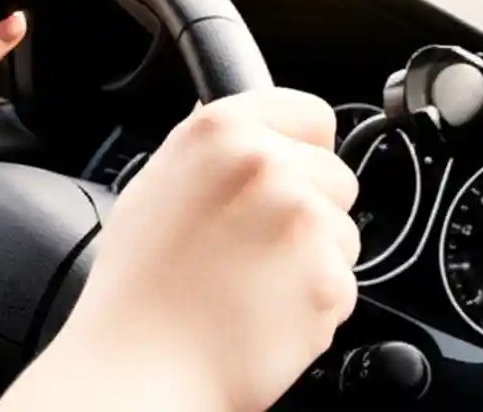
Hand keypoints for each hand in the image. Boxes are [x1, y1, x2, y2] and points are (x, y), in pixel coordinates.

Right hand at [43, 89, 359, 410]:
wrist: (140, 368)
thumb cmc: (138, 289)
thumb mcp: (156, 186)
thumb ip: (213, 153)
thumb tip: (252, 134)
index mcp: (220, 131)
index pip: (311, 114)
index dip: (300, 150)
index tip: (284, 177)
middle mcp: (266, 164)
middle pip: (336, 174)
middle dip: (310, 207)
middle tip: (254, 245)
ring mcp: (302, 220)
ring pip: (344, 231)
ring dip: (314, 257)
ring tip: (252, 283)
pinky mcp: (329, 279)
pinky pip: (343, 283)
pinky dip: (315, 303)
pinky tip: (264, 312)